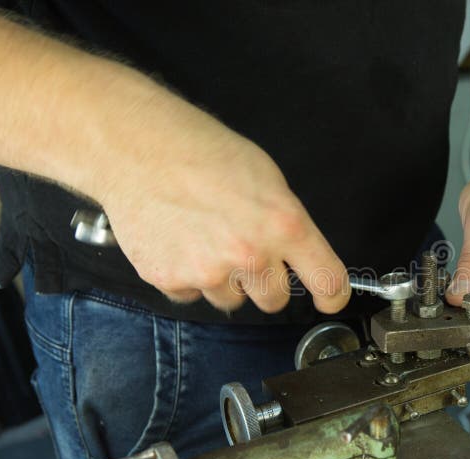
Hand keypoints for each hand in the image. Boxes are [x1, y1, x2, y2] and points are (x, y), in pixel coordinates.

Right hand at [101, 134, 349, 313]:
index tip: (329, 300)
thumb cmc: (201, 152)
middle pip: (275, 301)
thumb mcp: (267, 177)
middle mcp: (250, 254)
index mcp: (284, 225)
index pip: (327, 280)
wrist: (137, 146)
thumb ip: (286, 223)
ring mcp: (208, 272)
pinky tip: (180, 241)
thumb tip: (300, 255)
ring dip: (225, 280)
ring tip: (205, 237)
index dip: (332, 296)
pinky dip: (188, 276)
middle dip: (267, 282)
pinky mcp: (171, 280)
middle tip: (246, 251)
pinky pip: (192, 295)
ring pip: (232, 301)